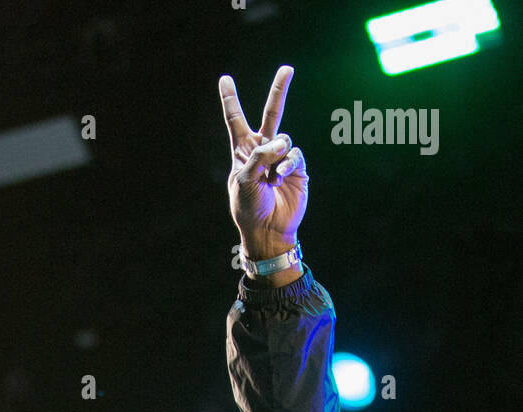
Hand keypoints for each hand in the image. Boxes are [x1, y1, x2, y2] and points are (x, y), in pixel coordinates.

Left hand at [218, 66, 307, 263]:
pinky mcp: (297, 168)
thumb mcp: (244, 180)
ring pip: (284, 138)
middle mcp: (263, 151)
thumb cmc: (249, 208)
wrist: (268, 231)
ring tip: (271, 178)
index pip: (236, 120)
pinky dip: (288, 163)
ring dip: (277, 155)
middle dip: (280, 90)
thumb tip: (282, 142)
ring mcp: (282, 158)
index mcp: (243, 152)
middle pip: (272, 113)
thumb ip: (259, 156)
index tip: (224, 78)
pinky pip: (295, 153)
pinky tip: (281, 177)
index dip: (230, 99)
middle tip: (288, 68)